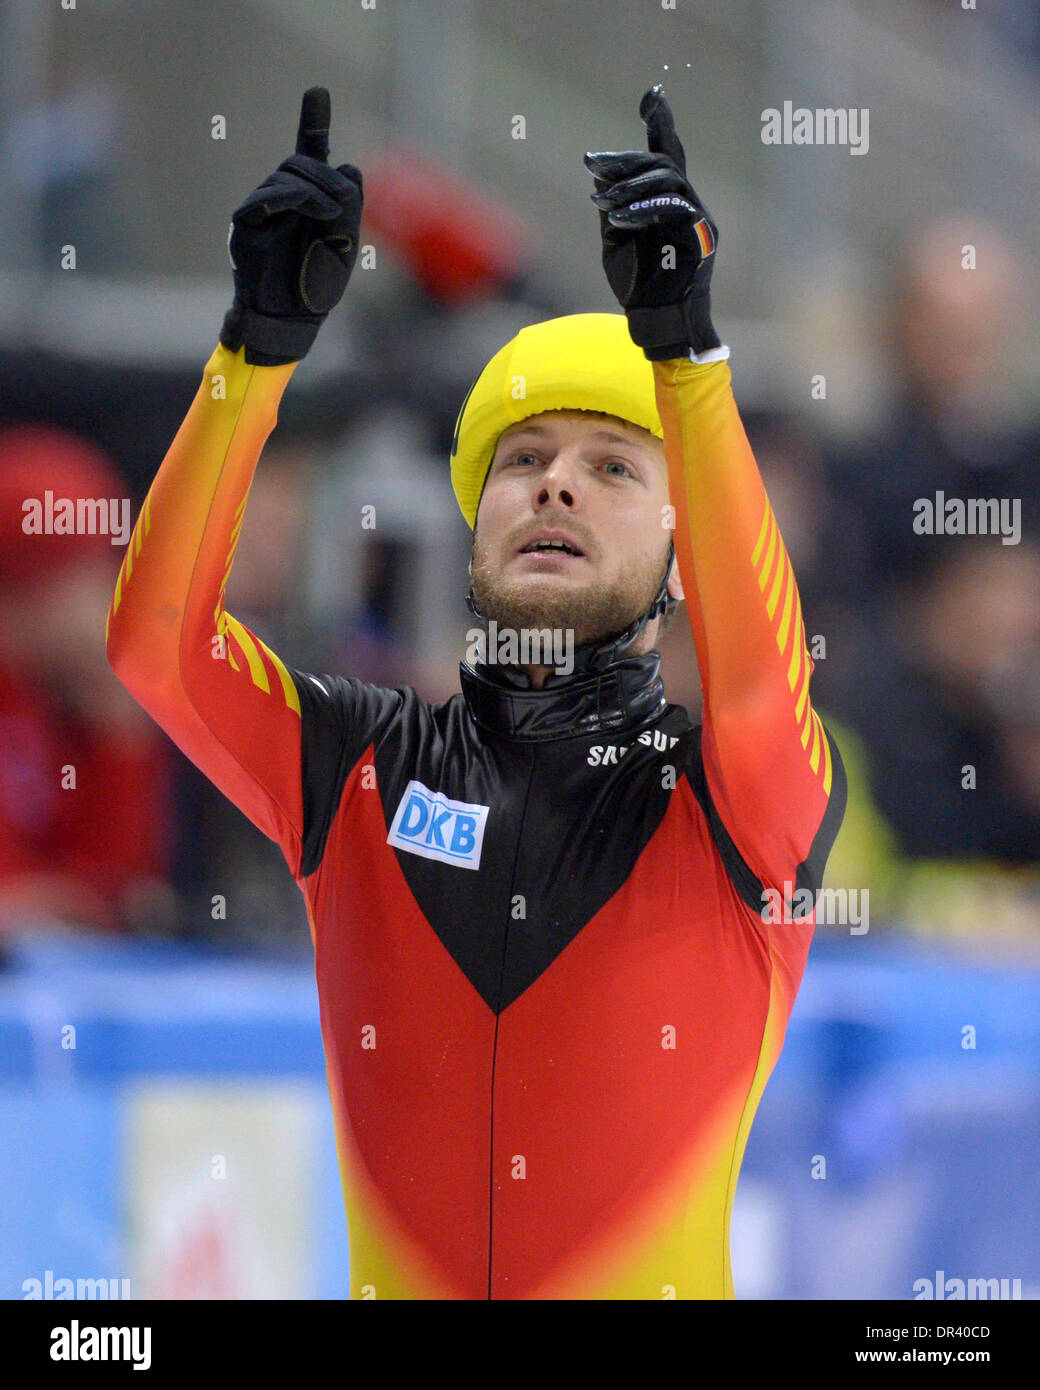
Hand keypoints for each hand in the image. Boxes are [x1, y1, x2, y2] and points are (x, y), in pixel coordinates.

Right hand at [219, 87, 362, 365]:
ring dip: (312, 191)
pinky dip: (285, 198)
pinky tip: (301, 207)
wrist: (290, 323)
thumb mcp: (343, 244)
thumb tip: (349, 165)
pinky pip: (262, 200)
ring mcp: (261, 212)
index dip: (313, 123)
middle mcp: (281, 201)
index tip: (317, 91)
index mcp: (307, 203)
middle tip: (343, 205)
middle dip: (325, 177)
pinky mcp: (245, 227)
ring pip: (285, 178)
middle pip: (298, 163)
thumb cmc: (316, 289)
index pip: (309, 155)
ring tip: (329, 216)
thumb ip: (348, 207)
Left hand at [584, 86, 719, 359]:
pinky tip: (618, 220)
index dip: (660, 122)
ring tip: (604, 203)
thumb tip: (602, 173)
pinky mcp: (701, 239)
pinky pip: (674, 209)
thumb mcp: (615, 239)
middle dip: (626, 160)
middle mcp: (690, 204)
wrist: (656, 323)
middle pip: (664, 161)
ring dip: (631, 186)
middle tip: (592, 165)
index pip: (667, 153)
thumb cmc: (637, 286)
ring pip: (669, 180)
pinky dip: (642, 210)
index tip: (650, 96)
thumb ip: (613, 206)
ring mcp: (699, 220)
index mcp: (670, 201)